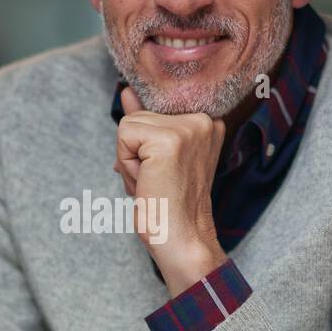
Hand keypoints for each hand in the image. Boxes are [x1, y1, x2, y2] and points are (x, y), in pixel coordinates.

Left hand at [114, 85, 227, 293]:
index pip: (154, 110)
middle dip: (136, 152)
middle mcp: (204, 119)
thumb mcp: (156, 156)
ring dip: (131, 159)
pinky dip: (127, 163)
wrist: (182, 238)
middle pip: (138, 115)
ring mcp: (188, 127)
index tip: (165, 171)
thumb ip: (144, 121)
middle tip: (158, 180)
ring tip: (154, 182)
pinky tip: (149, 181)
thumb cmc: (168, 204)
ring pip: (129, 124)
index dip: (146, 144)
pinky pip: (124, 135)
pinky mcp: (169, 139)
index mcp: (207, 121)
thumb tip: (127, 91)